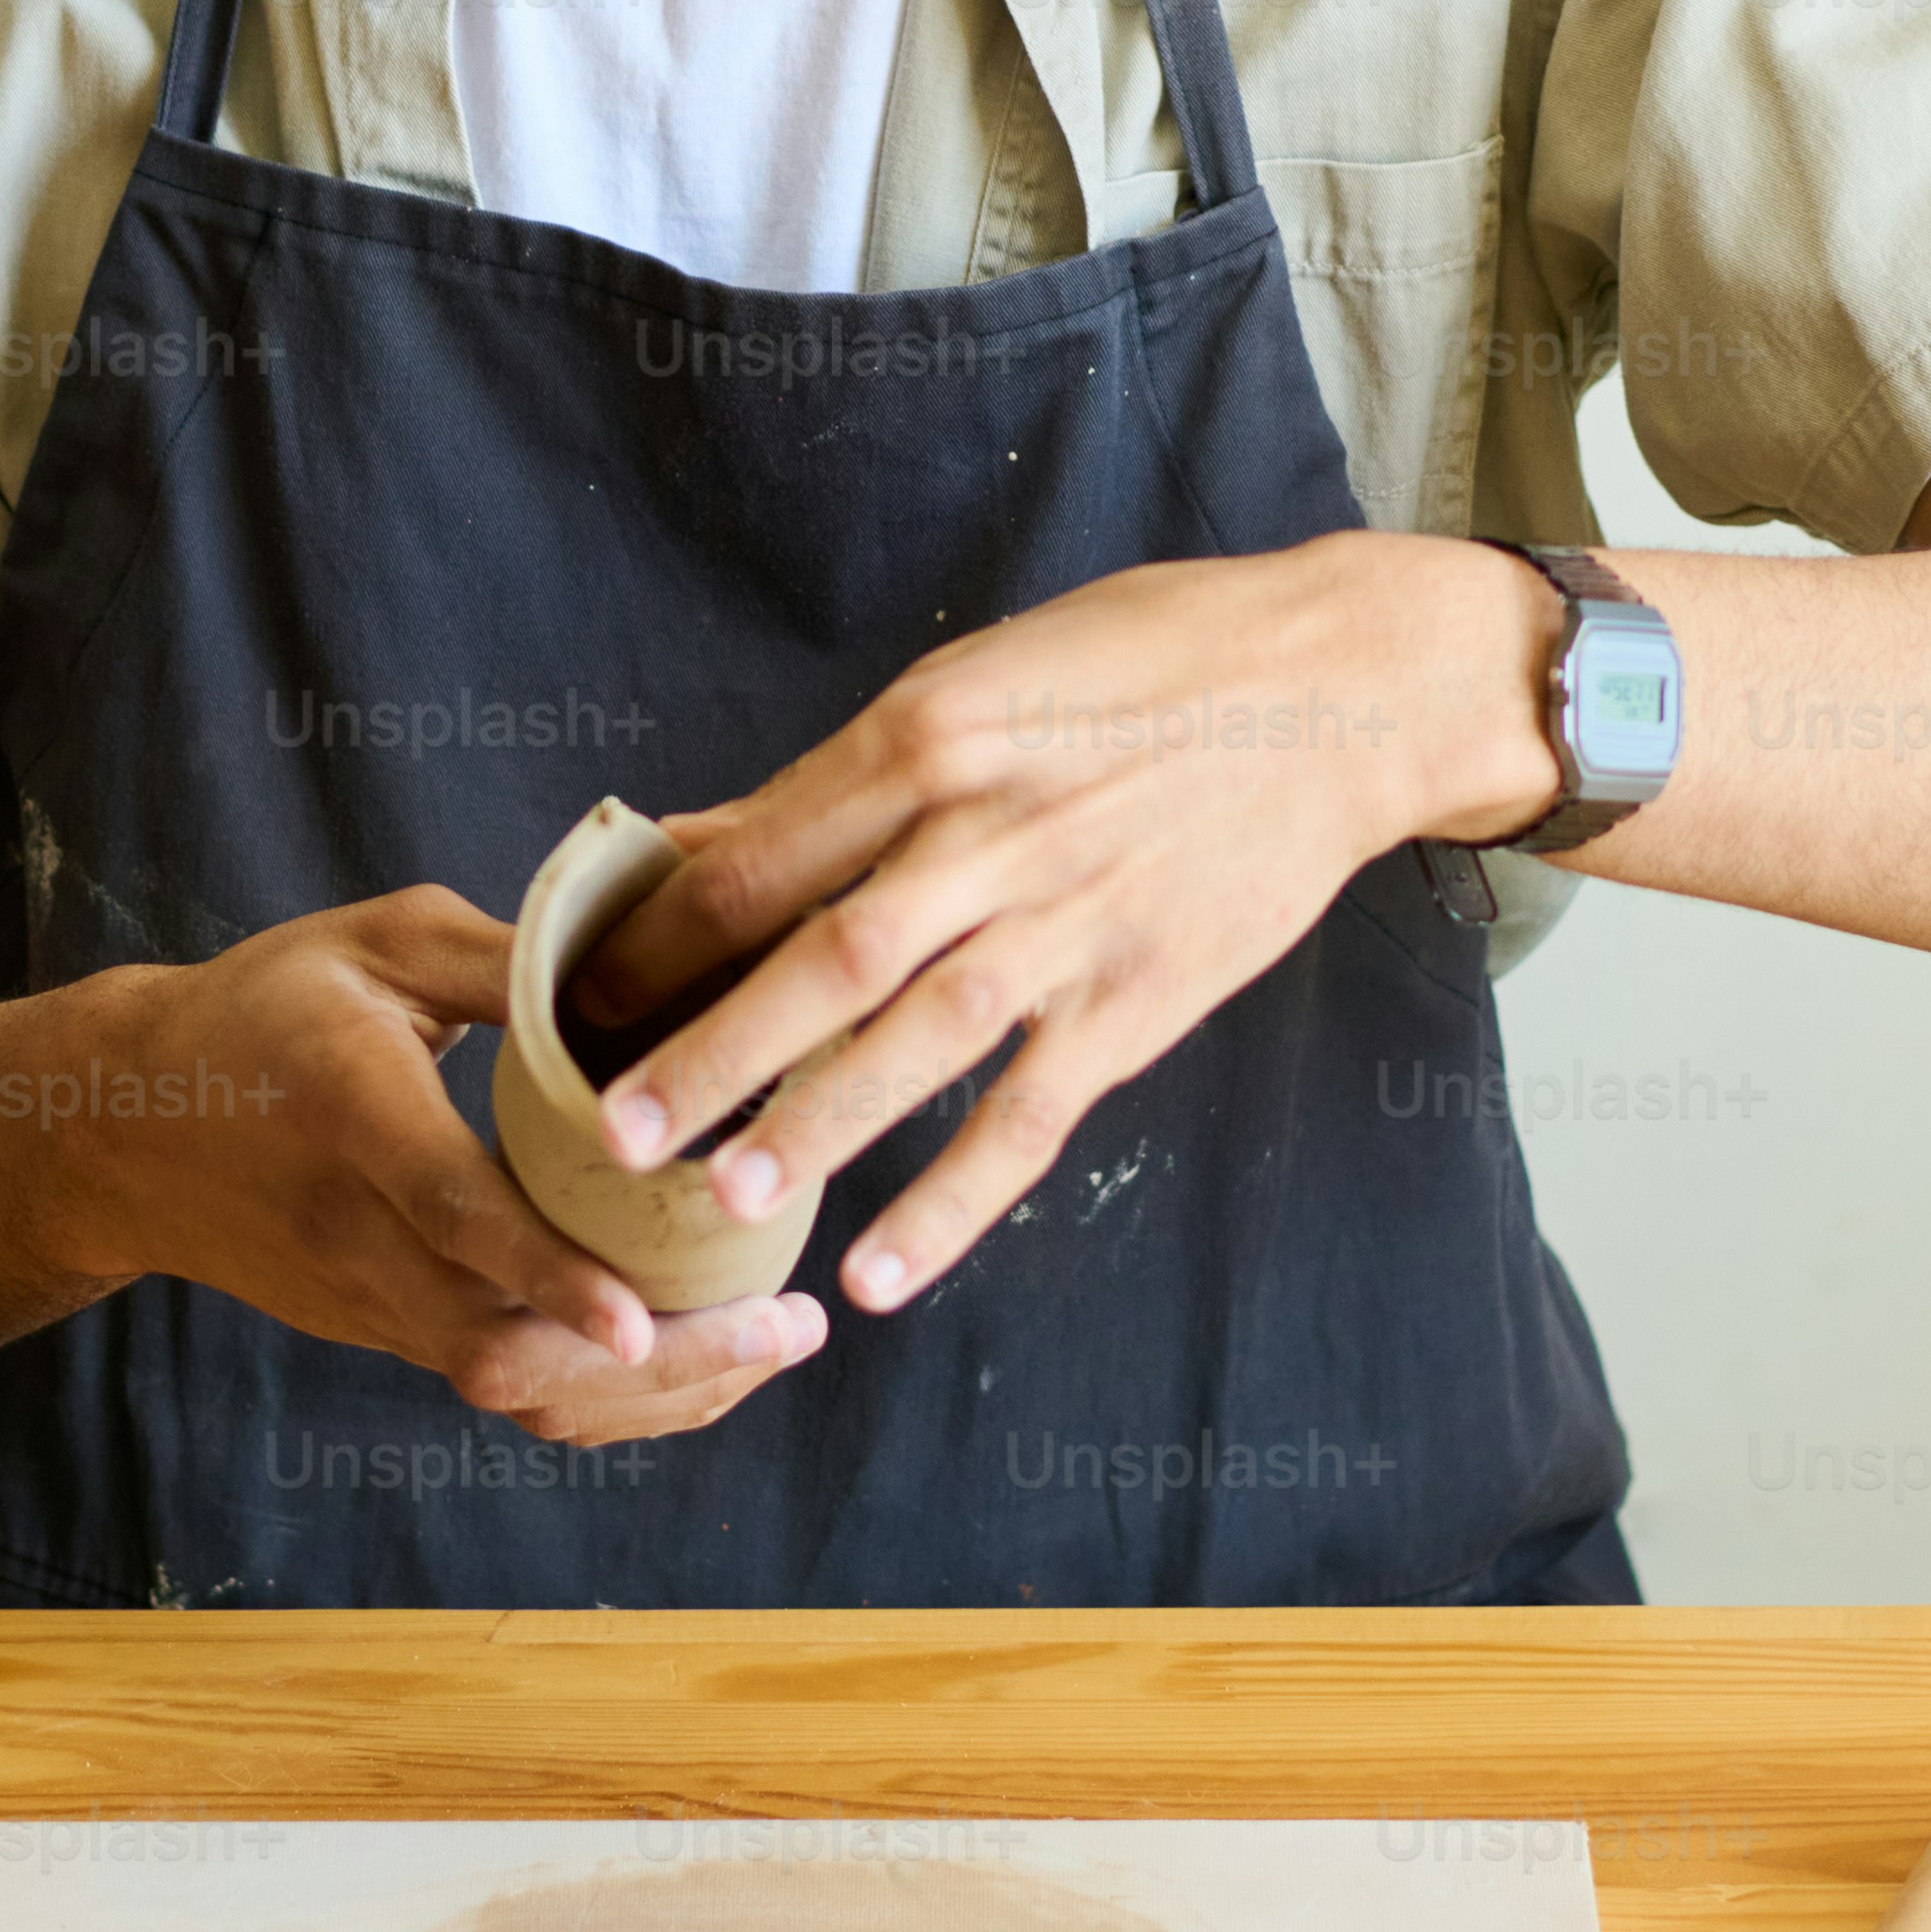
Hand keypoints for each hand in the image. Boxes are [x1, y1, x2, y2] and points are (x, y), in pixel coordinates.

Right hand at [93, 889, 827, 1444]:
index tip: (641, 1321)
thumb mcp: (371, 943)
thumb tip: (651, 956)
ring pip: (514, 1392)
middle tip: (789, 1325)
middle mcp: (359, 1235)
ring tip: (773, 1343)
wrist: (125, 1128)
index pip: (452, 1216)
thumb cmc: (261, 1011)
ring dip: (652, 1396)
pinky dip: (607, 1396)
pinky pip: (505, 1389)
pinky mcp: (385, 1335)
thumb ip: (505, 954)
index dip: (548, 1276)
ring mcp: (371, 1304)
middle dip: (658, 1364)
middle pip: (501, 1348)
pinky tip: (699, 1359)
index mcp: (350, 1116)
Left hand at [581, 536, 1566, 1317]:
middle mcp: (990, 832)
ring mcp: (1067, 925)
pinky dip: (956, 1202)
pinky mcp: (1137, 1002)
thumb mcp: (990, 670)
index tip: (588, 999)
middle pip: (821, 957)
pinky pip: (1029, 1118)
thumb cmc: (1151, 659)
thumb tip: (711, 841)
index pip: (766, 853)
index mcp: (933, 732)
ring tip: (722, 1201)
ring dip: (814, 1126)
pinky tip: (881, 1271)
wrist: (1342, 689)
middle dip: (708, 1050)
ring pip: (916, 1042)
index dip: (667, 937)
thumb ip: (856, 769)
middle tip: (611, 1132)